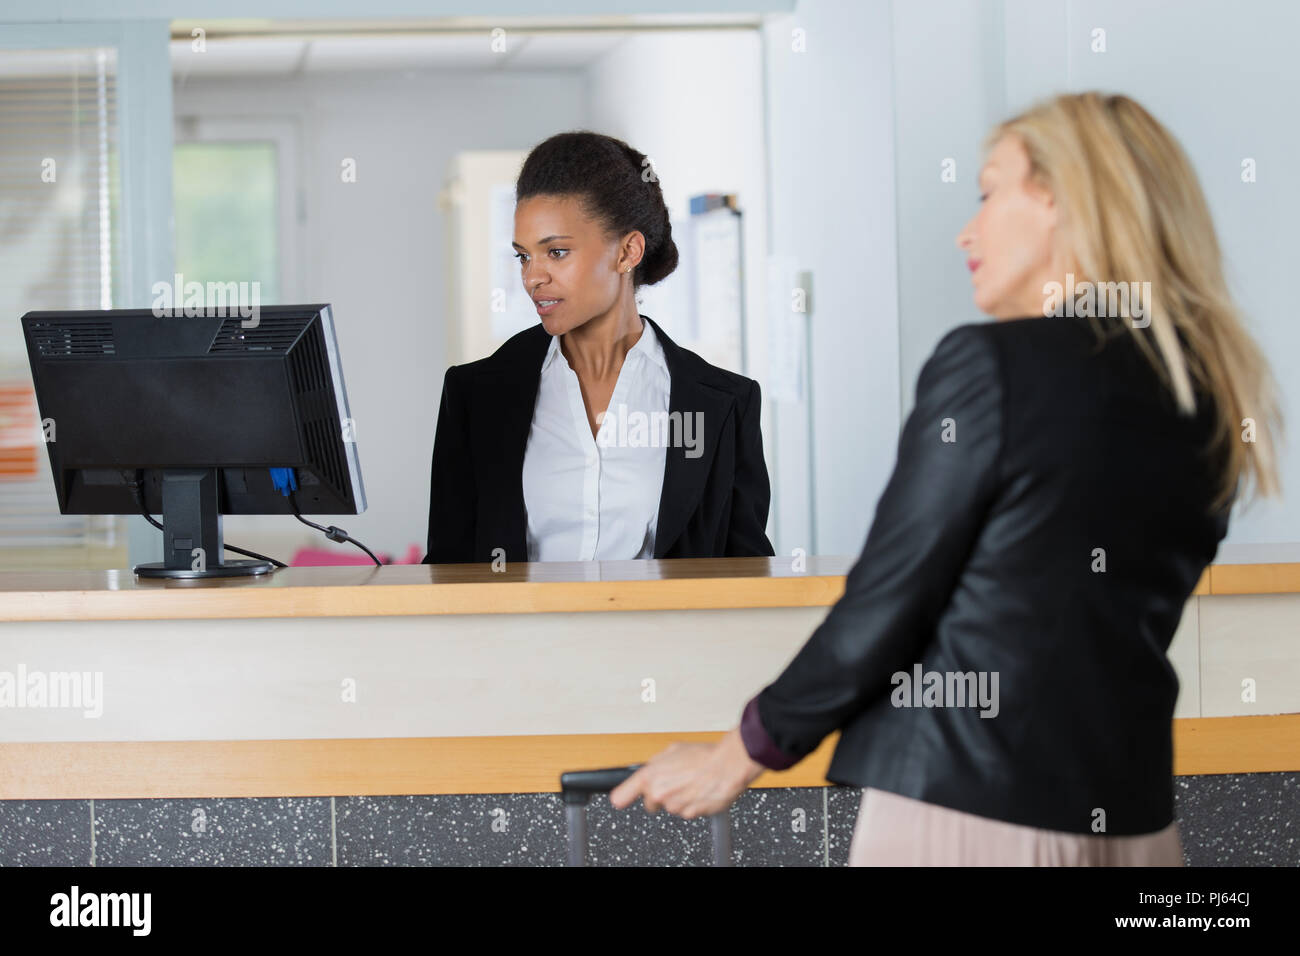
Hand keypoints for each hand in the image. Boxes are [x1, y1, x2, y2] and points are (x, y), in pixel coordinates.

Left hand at [609, 726, 767, 818]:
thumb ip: (658, 763)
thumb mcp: (673, 749)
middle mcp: (659, 794)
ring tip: (692, 782)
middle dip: (660, 795)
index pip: (622, 795)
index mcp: (651, 776)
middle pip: (650, 803)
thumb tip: (653, 768)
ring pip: (670, 807)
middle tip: (676, 782)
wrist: (727, 766)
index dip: (623, 797)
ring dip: (679, 798)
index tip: (621, 798)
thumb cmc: (704, 755)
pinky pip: (686, 811)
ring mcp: (674, 806)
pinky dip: (692, 804)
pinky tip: (699, 790)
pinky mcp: (689, 815)